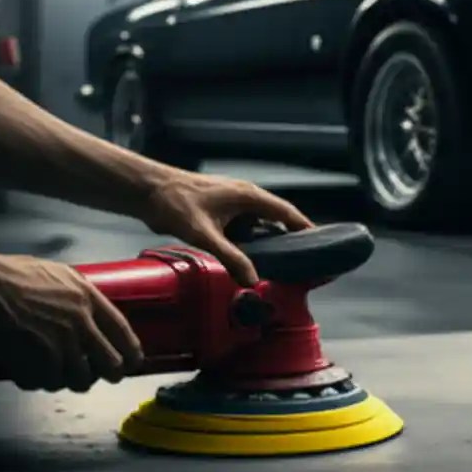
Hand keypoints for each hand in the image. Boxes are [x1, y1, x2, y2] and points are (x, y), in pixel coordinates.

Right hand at [0, 254, 144, 392]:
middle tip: (98, 377)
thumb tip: (90, 312)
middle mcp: (80, 325)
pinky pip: (45, 385)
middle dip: (108, 374)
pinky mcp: (36, 364)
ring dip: (68, 380)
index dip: (132, 351)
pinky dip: (37, 381)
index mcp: (88, 300)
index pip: (122, 331)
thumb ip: (80, 295)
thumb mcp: (59, 275)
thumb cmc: (14, 274)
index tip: (134, 362)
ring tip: (55, 372)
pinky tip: (27, 371)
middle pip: (110, 365)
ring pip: (78, 381)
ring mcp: (59, 347)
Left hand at [141, 171, 314, 285]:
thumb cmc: (175, 203)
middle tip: (304, 260)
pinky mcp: (221, 212)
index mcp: (248, 196)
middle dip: (291, 238)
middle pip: (277, 219)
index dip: (305, 228)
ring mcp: (232, 204)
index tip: (323, 244)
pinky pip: (244, 228)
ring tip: (282, 264)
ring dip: (269, 242)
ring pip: (259, 225)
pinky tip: (250, 259)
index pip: (286, 212)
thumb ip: (230, 257)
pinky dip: (251, 243)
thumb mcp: (205, 234)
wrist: (149, 191)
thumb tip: (251, 280)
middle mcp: (245, 197)